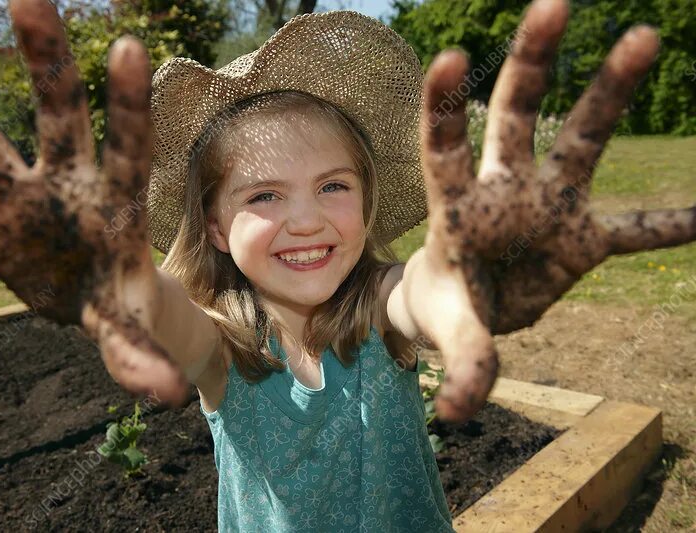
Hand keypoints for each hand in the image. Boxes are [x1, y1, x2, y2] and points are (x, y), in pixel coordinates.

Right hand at [0, 0, 187, 404]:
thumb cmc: (118, 300)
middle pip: (57, 117)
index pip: (129, 145)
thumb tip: (166, 396)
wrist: (87, 301)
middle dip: (45, 63)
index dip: (126, 103)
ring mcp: (18, 199)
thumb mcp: (130, 327)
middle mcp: (67, 184)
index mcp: (116, 202)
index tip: (128, 47)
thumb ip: (142, 355)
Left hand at [404, 0, 694, 421]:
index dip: (444, 106)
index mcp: (457, 207)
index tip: (451, 58)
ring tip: (642, 35)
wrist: (457, 311)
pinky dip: (674, 223)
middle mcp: (504, 192)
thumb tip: (457, 412)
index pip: (444, 147)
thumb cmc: (442, 302)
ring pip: (580, 140)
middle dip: (531, 61)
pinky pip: (637, 229)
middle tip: (552, 2)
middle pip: (515, 115)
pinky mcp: (581, 239)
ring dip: (609, 90)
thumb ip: (462, 361)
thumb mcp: (450, 327)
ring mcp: (547, 207)